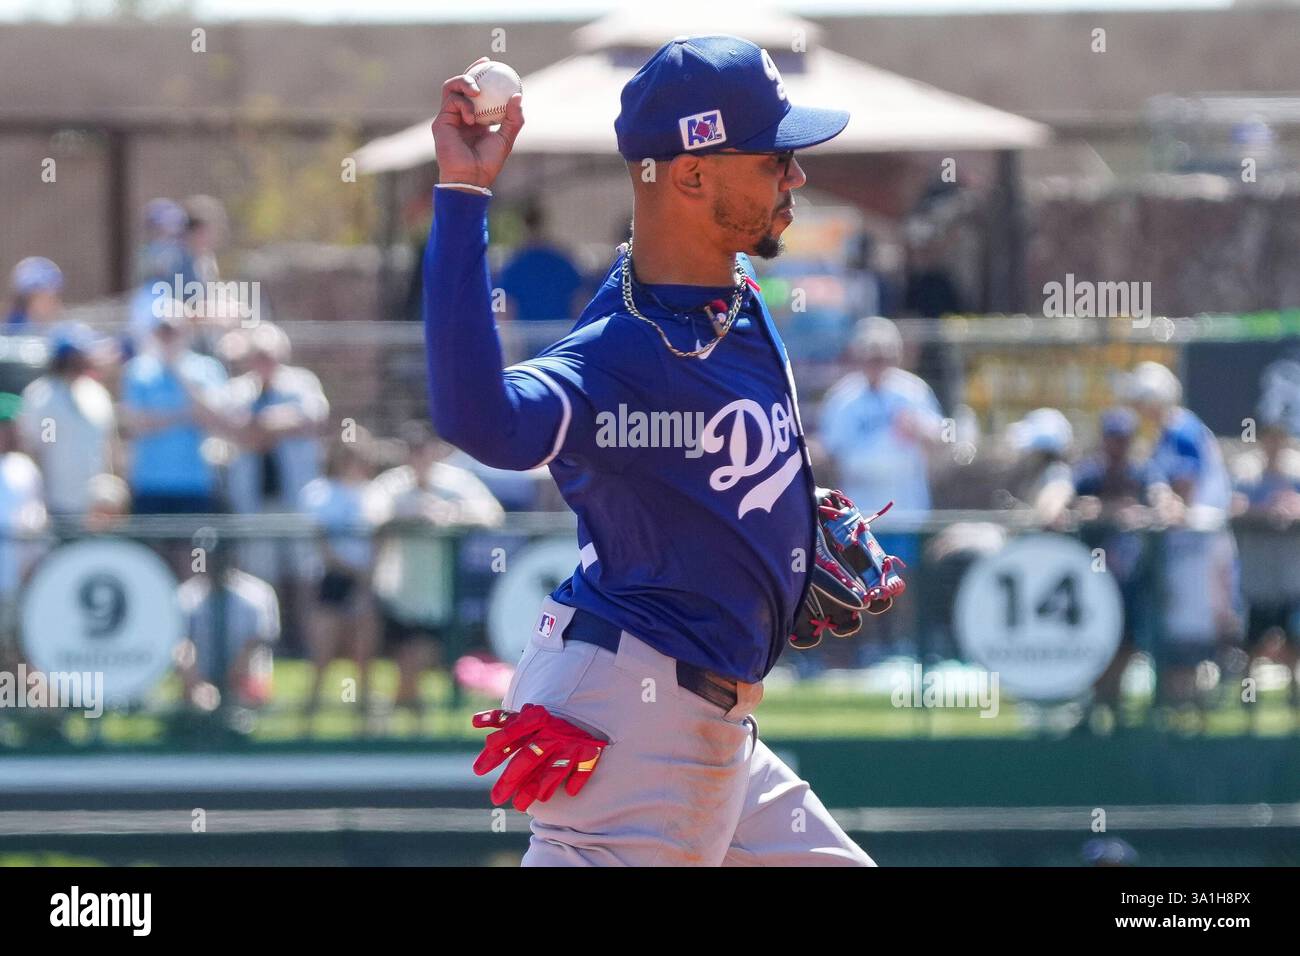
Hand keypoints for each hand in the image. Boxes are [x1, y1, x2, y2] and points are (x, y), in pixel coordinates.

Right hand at [431, 57, 524, 188]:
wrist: (471, 177)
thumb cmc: (488, 162)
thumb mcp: (506, 138)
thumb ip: (513, 118)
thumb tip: (518, 96)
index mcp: (476, 118)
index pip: (477, 92)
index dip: (483, 75)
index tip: (493, 65)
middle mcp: (461, 115)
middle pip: (462, 84)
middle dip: (471, 70)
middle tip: (484, 64)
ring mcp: (449, 117)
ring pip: (451, 87)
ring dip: (465, 82)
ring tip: (477, 91)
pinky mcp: (441, 122)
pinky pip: (451, 101)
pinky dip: (464, 105)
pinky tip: (472, 118)